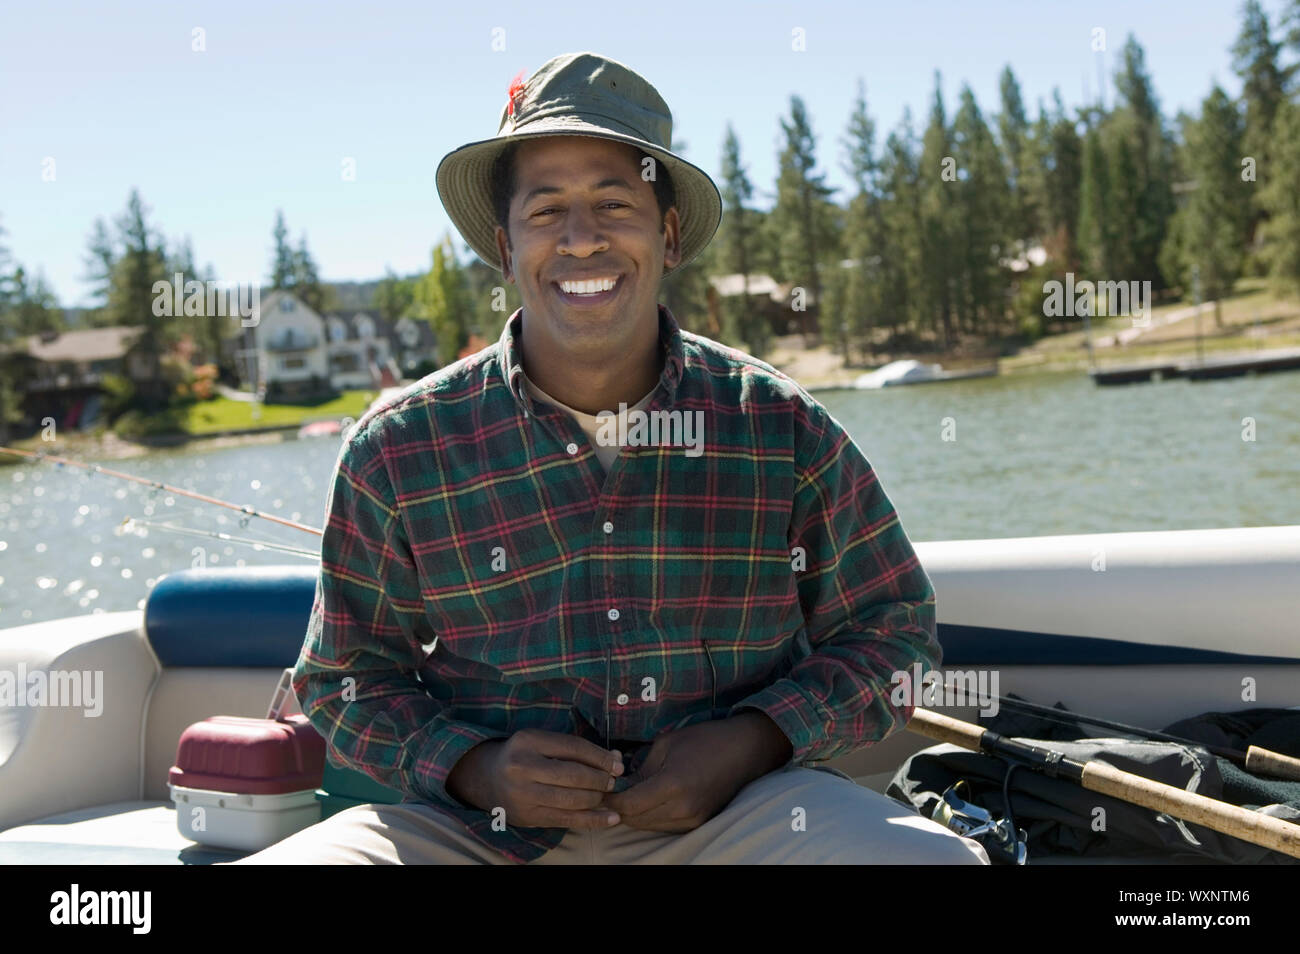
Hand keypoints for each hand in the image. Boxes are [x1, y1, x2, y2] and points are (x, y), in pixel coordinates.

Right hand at [446, 729, 625, 829]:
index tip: (617, 764)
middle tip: (613, 781)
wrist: (486, 778)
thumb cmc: (523, 756)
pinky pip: (567, 820)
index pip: (574, 748)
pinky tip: (611, 819)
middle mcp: (522, 767)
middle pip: (574, 775)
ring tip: (606, 795)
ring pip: (572, 799)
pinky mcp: (527, 816)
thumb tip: (615, 758)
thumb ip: (576, 749)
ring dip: (597, 799)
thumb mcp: (542, 743)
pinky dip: (593, 820)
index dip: (600, 757)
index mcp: (528, 741)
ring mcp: (523, 794)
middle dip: (600, 779)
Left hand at [601, 713, 792, 831]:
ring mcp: (693, 819)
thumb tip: (617, 784)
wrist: (745, 750)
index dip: (608, 799)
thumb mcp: (666, 744)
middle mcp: (683, 808)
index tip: (598, 788)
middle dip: (616, 808)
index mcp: (673, 784)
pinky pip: (663, 826)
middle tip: (605, 791)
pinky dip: (649, 816)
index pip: (627, 805)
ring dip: (632, 814)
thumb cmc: (704, 739)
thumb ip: (640, 769)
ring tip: (623, 794)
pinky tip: (644, 799)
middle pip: (634, 820)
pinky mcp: (698, 823)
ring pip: (647, 826)